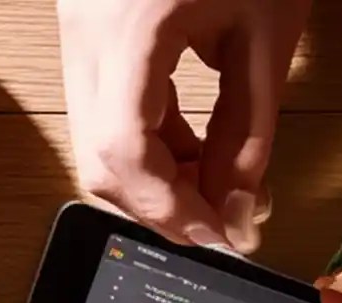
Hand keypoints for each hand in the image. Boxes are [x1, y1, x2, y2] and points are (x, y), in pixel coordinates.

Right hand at [58, 0, 309, 251]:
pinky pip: (101, 116)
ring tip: (212, 181)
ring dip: (152, 179)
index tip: (214, 237)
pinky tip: (190, 149)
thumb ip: (251, 132)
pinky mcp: (82, 39)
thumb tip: (237, 210)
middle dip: (157, 204)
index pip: (124, 150)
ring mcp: (75, 37)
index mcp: (131, 27)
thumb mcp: (266, 35)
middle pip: (97, 160)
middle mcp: (86, 36)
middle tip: (217, 219)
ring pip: (93, 146)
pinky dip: (145, 146)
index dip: (167, 209)